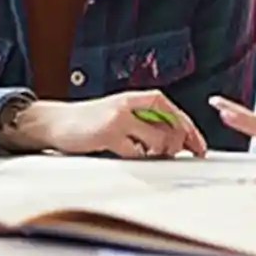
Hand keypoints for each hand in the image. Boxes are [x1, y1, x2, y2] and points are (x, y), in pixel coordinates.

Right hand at [8, 92, 207, 158]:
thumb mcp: (122, 114)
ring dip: (157, 154)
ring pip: (158, 141)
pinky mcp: (108, 133)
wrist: (56, 122)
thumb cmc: (91, 121)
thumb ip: (146, 122)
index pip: (174, 112)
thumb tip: (178, 141)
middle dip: (176, 146)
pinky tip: (128, 154)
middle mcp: (131, 104)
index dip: (191, 131)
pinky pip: (135, 153)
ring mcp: (120, 117)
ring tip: (145, 154)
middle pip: (172, 128)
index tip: (199, 148)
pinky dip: (136, 158)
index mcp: (138, 97)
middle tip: (169, 155)